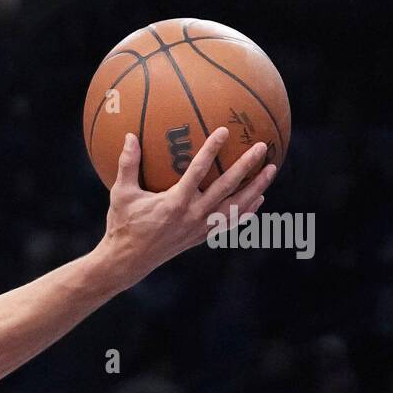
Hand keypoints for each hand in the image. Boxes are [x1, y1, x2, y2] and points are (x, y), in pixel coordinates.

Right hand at [100, 127, 277, 287]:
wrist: (128, 261)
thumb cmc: (122, 224)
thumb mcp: (121, 194)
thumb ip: (127, 164)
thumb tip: (130, 136)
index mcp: (175, 202)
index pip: (198, 171)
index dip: (212, 150)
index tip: (225, 131)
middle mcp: (192, 215)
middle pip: (227, 187)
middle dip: (247, 166)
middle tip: (262, 147)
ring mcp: (200, 228)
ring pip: (235, 206)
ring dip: (255, 188)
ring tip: (271, 170)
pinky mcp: (201, 237)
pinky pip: (229, 222)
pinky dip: (246, 211)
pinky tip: (258, 199)